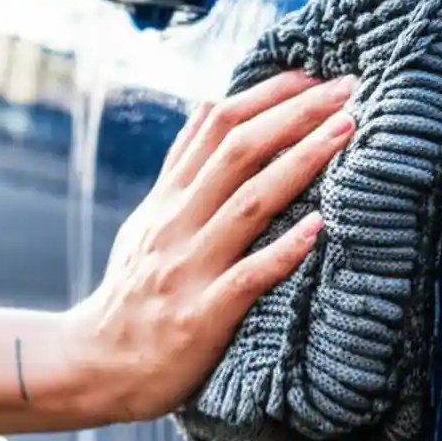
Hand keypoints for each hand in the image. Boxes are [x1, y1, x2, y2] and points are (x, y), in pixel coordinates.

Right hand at [74, 71, 357, 421]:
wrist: (94, 364)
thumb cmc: (133, 295)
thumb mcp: (147, 222)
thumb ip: (182, 172)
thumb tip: (212, 109)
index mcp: (167, 199)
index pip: (217, 125)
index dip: (267, 95)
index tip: (313, 76)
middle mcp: (176, 224)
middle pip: (239, 151)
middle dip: (296, 113)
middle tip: (347, 89)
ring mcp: (188, 269)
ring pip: (249, 203)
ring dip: (301, 162)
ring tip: (345, 132)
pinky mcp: (200, 318)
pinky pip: (247, 278)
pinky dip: (284, 250)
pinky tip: (319, 226)